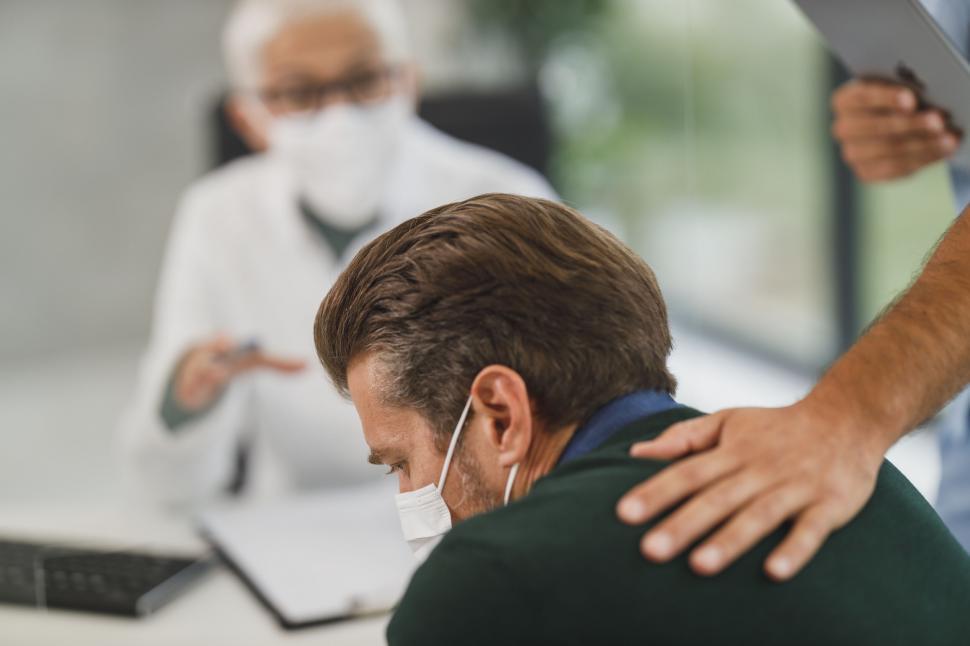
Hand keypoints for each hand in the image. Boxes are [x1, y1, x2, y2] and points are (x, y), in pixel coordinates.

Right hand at [173, 335, 305, 410]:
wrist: (196, 372)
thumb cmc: (231, 362)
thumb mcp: (253, 362)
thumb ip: (280, 364)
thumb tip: (309, 366)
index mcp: (225, 346)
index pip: (226, 341)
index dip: (227, 340)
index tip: (231, 341)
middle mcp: (209, 355)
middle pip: (211, 349)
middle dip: (217, 347)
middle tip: (227, 345)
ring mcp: (195, 372)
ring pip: (198, 369)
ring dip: (205, 371)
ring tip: (216, 372)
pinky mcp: (187, 390)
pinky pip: (187, 390)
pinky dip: (190, 391)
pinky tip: (190, 396)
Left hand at [615, 402, 883, 580]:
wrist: (848, 418)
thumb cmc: (776, 428)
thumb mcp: (728, 421)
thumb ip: (684, 438)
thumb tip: (636, 452)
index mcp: (732, 451)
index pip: (686, 473)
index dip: (654, 492)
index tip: (623, 514)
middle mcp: (760, 469)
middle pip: (716, 498)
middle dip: (682, 524)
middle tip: (649, 550)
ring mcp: (795, 487)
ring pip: (758, 515)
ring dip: (730, 541)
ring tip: (699, 566)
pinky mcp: (829, 505)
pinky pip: (811, 530)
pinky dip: (794, 550)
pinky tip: (774, 572)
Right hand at [831, 79, 959, 181]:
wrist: (894, 123)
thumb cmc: (900, 99)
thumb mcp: (901, 88)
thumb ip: (908, 89)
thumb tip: (929, 97)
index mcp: (845, 100)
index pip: (862, 96)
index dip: (887, 98)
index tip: (912, 100)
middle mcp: (843, 128)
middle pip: (875, 127)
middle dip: (909, 124)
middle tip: (938, 121)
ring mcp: (852, 153)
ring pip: (888, 150)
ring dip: (922, 144)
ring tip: (949, 138)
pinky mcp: (866, 172)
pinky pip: (895, 168)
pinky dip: (923, 158)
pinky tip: (943, 150)